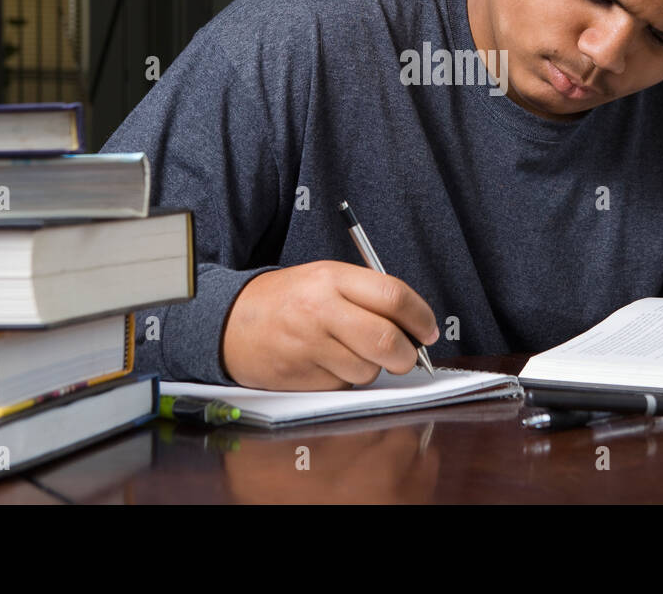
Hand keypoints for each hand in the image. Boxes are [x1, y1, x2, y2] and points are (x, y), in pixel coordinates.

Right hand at [220, 260, 440, 390]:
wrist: (233, 322)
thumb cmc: (289, 299)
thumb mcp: (327, 279)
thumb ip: (370, 295)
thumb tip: (416, 324)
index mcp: (333, 278)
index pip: (393, 296)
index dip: (421, 317)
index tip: (428, 330)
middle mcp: (321, 310)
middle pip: (387, 340)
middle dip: (407, 355)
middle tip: (407, 355)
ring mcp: (310, 345)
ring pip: (368, 370)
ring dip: (372, 367)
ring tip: (350, 351)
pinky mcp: (301, 376)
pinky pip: (343, 384)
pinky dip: (345, 378)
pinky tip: (327, 362)